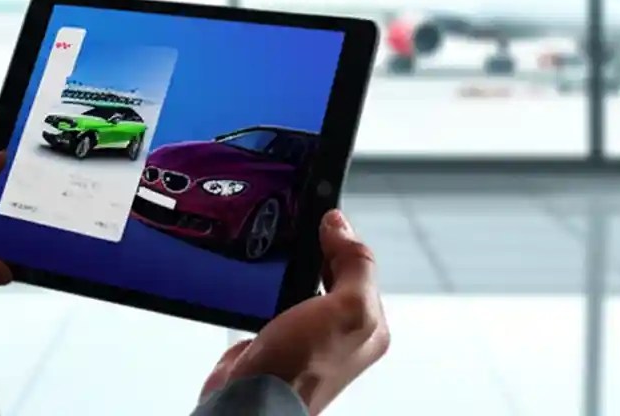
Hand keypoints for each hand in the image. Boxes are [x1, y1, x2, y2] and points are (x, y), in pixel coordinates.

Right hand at [199, 210, 389, 414]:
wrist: (250, 398)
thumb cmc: (302, 367)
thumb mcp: (347, 309)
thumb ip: (355, 264)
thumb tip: (341, 225)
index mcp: (369, 325)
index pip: (361, 266)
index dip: (342, 240)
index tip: (320, 221)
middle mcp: (340, 330)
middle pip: (331, 272)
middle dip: (315, 252)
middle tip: (296, 237)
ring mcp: (307, 334)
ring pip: (302, 282)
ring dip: (290, 267)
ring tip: (278, 256)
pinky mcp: (276, 335)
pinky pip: (276, 297)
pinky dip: (269, 285)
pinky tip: (261, 280)